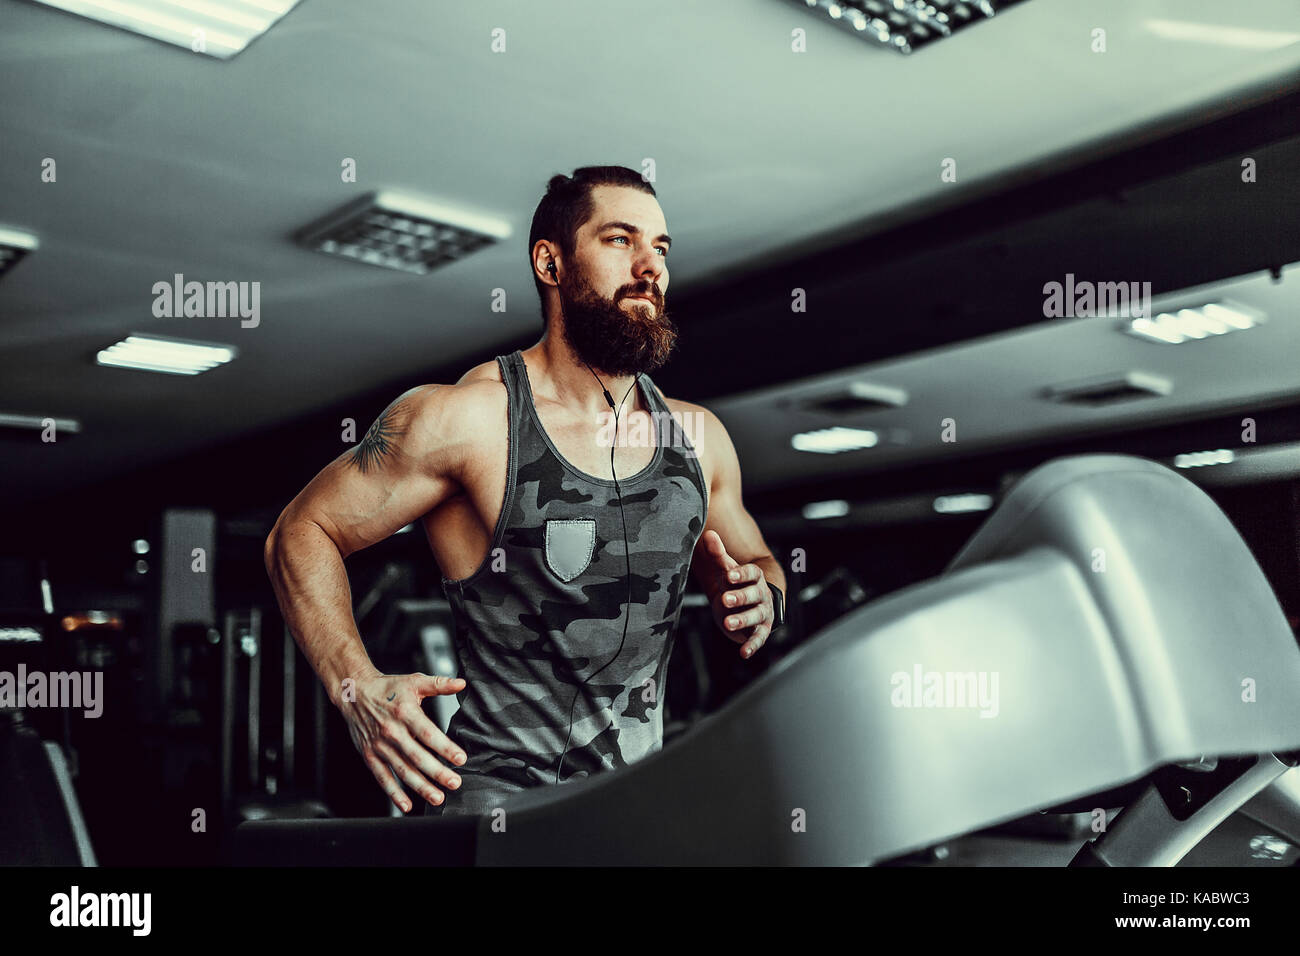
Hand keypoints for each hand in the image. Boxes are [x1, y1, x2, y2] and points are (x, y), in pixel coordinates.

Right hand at [336, 671, 467, 812]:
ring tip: (438, 797)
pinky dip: (394, 793)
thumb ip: (439, 684)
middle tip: (454, 783)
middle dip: (437, 772)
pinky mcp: (370, 755)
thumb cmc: (387, 688)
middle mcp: (392, 731)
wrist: (354, 692)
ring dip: (421, 787)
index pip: (428, 734)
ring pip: (403, 771)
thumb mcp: (414, 681)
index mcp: (405, 713)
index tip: (460, 759)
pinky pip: (383, 778)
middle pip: (417, 757)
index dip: (445, 748)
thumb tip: (461, 684)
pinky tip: (406, 805)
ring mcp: (380, 745)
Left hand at [698, 529, 772, 659]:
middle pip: (754, 594)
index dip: (741, 574)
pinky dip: (752, 645)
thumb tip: (708, 534)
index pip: (752, 573)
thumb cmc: (736, 583)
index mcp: (755, 577)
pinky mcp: (760, 630)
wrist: (749, 601)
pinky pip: (758, 638)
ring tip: (727, 624)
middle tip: (725, 600)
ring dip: (743, 620)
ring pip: (756, 616)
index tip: (728, 575)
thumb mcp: (726, 569)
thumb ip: (718, 553)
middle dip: (740, 597)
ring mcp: (762, 612)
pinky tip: (744, 652)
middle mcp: (761, 594)